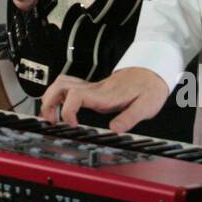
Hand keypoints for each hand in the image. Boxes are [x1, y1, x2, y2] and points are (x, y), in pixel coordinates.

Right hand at [39, 67, 169, 132]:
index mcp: (105, 95)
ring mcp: (92, 87)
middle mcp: (94, 89)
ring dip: (50, 98)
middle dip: (49, 102)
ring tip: (50, 116)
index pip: (76, 95)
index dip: (68, 110)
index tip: (71, 124)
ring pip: (61, 83)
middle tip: (50, 120)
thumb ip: (130, 117)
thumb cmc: (149, 89)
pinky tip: (61, 109)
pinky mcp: (92, 88)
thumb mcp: (146, 106)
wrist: (153, 72)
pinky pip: (68, 87)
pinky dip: (58, 96)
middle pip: (61, 85)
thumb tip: (114, 129)